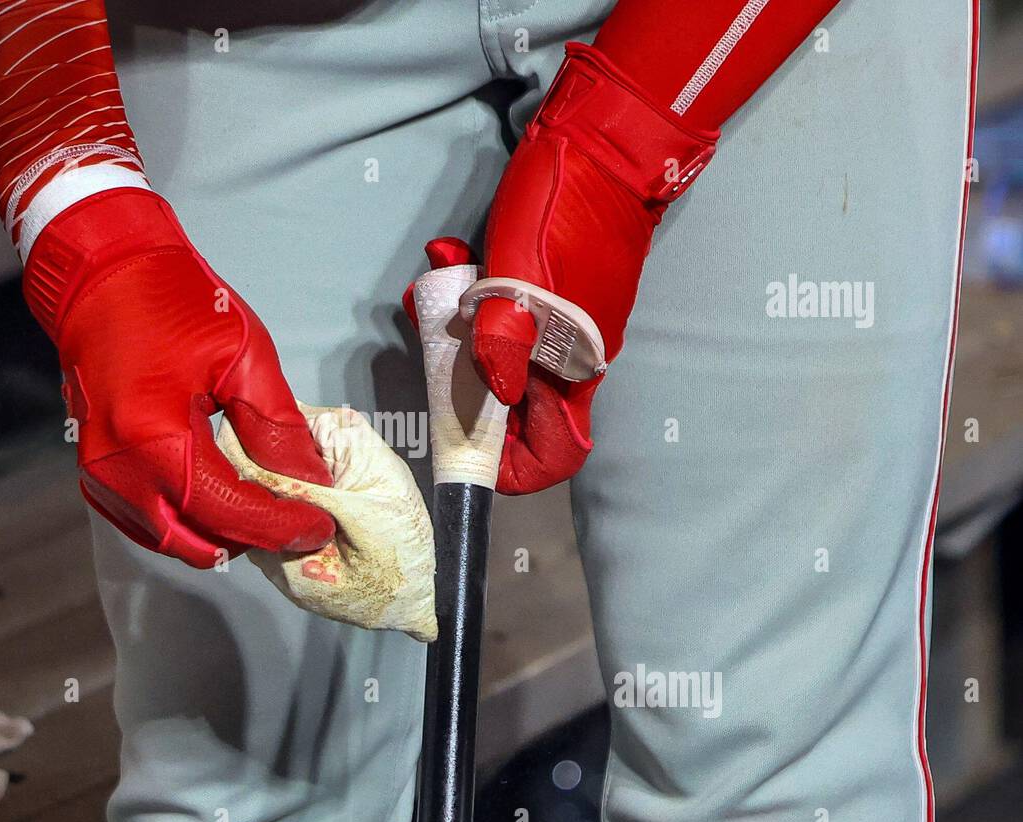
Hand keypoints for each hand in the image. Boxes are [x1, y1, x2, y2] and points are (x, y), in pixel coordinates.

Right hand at [22, 188, 334, 567]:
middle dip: (254, 539)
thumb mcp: (242, 354)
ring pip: (171, 539)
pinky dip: (187, 523)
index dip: (281, 526)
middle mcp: (119, 470)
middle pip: (199, 542)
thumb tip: (310, 480)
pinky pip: (145, 522)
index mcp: (154, 439)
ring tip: (266, 511)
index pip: (229, 512)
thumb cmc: (172, 301)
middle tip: (298, 522)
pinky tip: (221, 502)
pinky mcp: (93, 471)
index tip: (321, 527)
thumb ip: (275, 427)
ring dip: (221, 534)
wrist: (102, 272)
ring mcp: (99, 476)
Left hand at [472, 43, 716, 493]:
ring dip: (460, 331)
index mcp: (574, 369)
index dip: (511, 467)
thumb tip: (494, 398)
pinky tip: (451, 255)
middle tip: (431, 344)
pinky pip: (507, 313)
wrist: (607, 137)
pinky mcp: (553, 290)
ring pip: (502, 354)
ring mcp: (565, 323)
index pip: (554, 455)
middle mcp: (572, 358)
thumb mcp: (520, 277)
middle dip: (462, 383)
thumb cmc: (564, 208)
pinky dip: (476, 296)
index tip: (464, 444)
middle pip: (515, 409)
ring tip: (435, 281)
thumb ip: (503, 342)